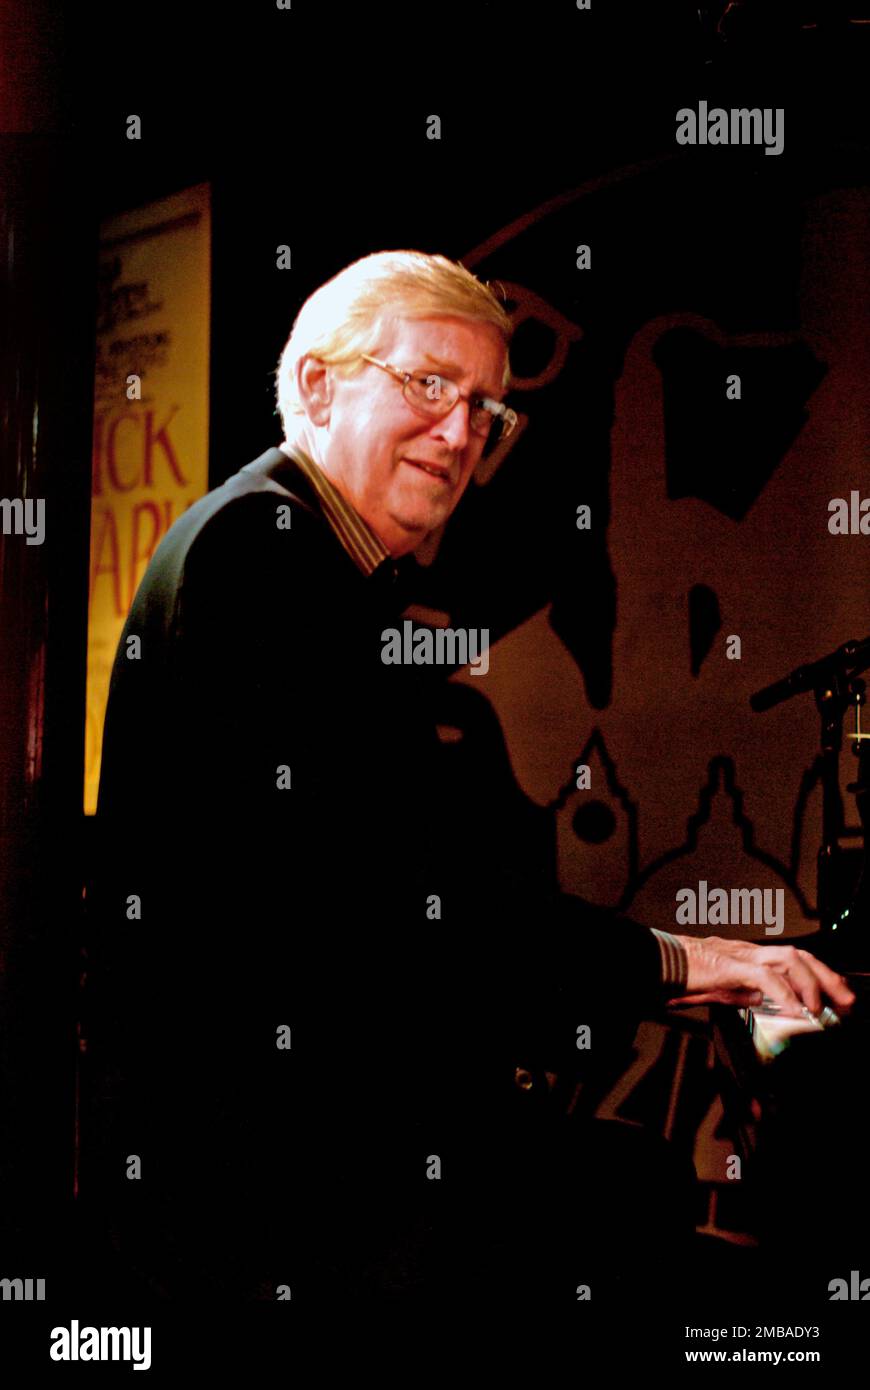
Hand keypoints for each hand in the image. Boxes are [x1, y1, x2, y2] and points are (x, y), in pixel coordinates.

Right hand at [666, 936, 855, 1016]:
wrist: (652, 962)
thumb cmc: (677, 974)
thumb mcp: (717, 989)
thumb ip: (740, 993)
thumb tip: (761, 1002)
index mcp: (747, 957)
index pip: (793, 960)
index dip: (819, 975)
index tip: (838, 994)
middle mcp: (748, 951)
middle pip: (799, 956)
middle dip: (827, 978)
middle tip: (846, 1001)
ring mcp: (739, 956)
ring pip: (788, 959)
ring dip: (810, 983)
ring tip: (820, 1007)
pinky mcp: (728, 966)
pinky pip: (763, 976)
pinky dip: (783, 993)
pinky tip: (794, 1009)